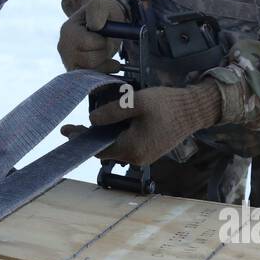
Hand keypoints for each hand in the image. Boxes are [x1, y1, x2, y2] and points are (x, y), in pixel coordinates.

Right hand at [57, 0, 126, 70]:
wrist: (100, 23)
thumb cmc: (102, 15)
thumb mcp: (102, 5)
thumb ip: (98, 10)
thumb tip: (95, 26)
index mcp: (67, 30)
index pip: (88, 43)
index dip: (102, 41)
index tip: (104, 34)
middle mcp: (63, 47)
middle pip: (90, 60)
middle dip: (104, 52)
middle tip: (105, 43)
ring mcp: (67, 61)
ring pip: (92, 71)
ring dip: (104, 62)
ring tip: (104, 51)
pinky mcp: (74, 72)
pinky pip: (91, 78)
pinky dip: (102, 71)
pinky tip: (106, 63)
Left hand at [62, 81, 222, 166]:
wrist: (195, 110)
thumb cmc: (168, 104)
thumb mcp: (137, 102)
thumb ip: (113, 111)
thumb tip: (91, 120)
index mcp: (132, 148)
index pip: (98, 147)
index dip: (81, 138)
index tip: (65, 131)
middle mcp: (136, 158)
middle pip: (105, 150)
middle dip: (90, 139)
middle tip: (73, 127)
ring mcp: (144, 157)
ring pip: (116, 148)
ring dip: (104, 138)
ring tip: (91, 123)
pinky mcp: (150, 151)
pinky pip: (127, 146)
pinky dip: (117, 137)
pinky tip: (112, 124)